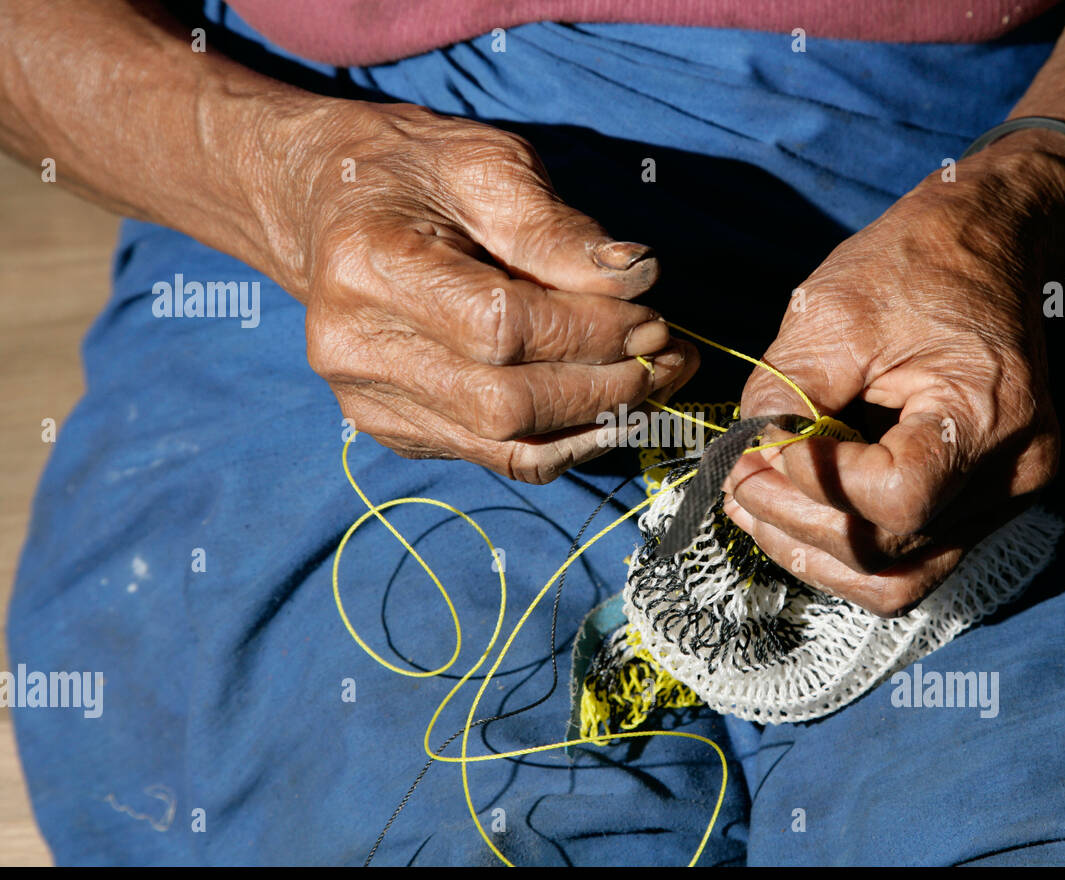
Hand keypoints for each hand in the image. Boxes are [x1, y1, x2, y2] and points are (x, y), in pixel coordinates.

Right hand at [283, 101, 696, 481]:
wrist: (324, 204)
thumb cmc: (411, 171)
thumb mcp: (485, 163)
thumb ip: (556, 227)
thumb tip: (636, 277)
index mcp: (368, 265)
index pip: (502, 328)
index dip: (591, 330)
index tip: (652, 311)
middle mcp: (356, 348)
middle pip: (506, 404)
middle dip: (606, 384)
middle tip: (667, 350)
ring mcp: (370, 401)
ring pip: (507, 446)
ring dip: (600, 420)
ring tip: (656, 379)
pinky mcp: (393, 430)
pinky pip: (497, 457)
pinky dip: (566, 439)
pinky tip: (611, 405)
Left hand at [723, 137, 1064, 613]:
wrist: (984, 244)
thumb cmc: (912, 264)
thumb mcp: (830, 313)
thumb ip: (785, 396)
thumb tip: (746, 462)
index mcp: (985, 414)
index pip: (893, 497)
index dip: (814, 483)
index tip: (763, 445)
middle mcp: (1011, 471)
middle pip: (888, 550)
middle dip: (795, 524)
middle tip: (737, 484)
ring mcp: (1004, 495)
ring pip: (898, 577)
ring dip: (814, 553)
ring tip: (755, 507)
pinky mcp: (983, 502)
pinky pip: (910, 556)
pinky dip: (846, 545)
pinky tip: (796, 510)